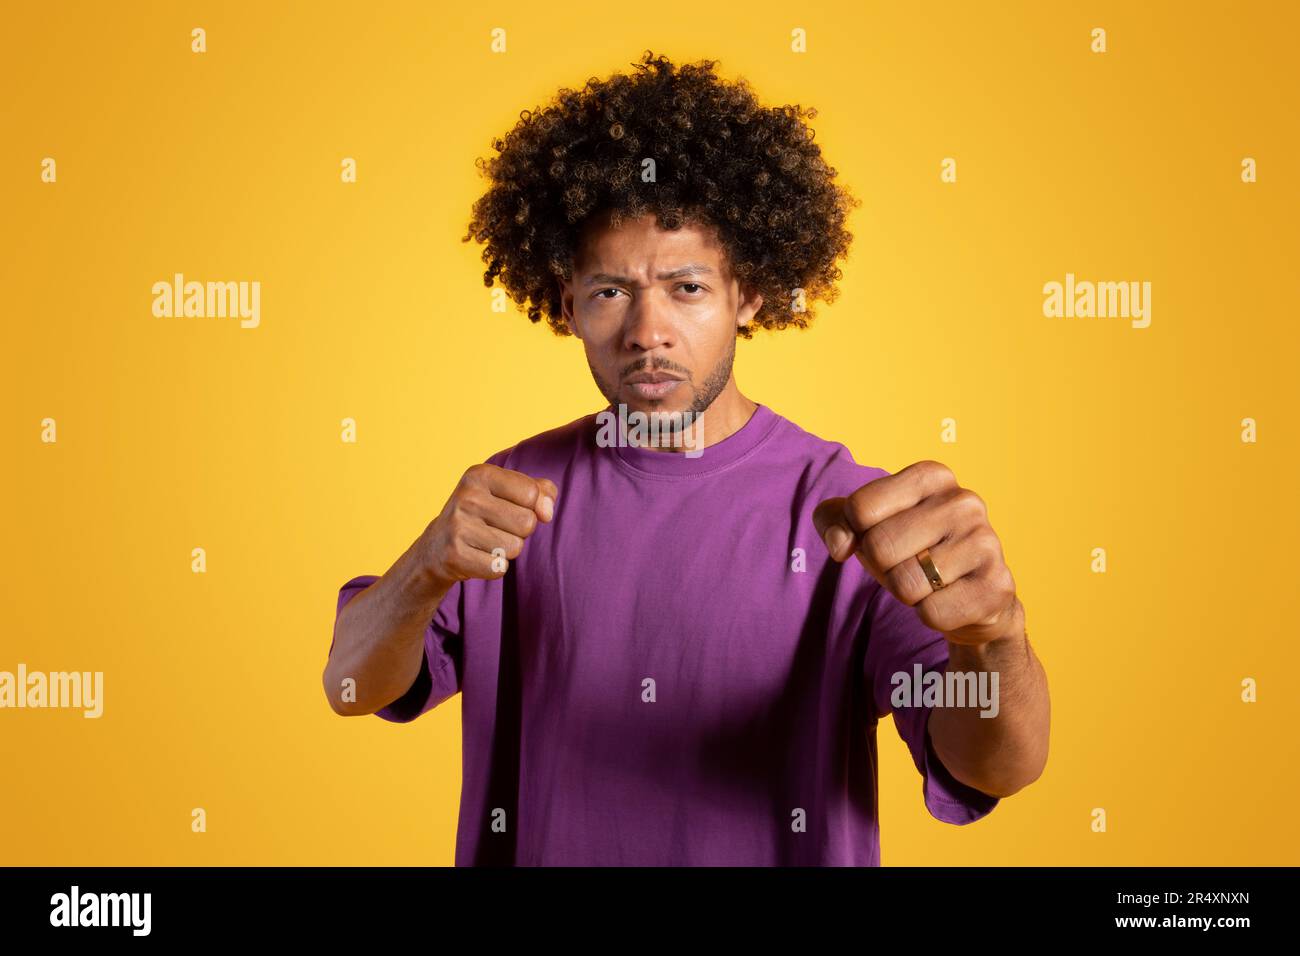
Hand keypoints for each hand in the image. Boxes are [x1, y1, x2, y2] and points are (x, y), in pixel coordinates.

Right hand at [421, 463, 557, 587]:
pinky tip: (476, 557)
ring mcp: (458, 526)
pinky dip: (494, 568)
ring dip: (506, 550)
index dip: (533, 507)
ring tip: (484, 542)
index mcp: (480, 474)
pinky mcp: (454, 556)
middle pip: (527, 522)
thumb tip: (547, 510)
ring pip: (515, 547)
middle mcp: (466, 497)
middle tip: (495, 528)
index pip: (532, 493)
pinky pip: (499, 568)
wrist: (436, 547)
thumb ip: (538, 491)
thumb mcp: (506, 492)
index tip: (513, 508)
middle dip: (520, 531)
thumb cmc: (482, 516)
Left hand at [813, 460, 1022, 646]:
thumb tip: (840, 544)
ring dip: (906, 593)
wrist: (973, 599)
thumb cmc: (912, 552)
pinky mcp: (996, 587)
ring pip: (904, 584)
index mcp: (932, 476)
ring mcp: (986, 542)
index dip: (857, 534)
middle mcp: (964, 501)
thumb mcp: (867, 526)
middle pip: (878, 547)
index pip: (859, 508)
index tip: (880, 536)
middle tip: (908, 565)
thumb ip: (834, 519)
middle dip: (882, 567)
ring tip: (930, 582)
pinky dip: (931, 615)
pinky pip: (931, 613)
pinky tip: (951, 600)